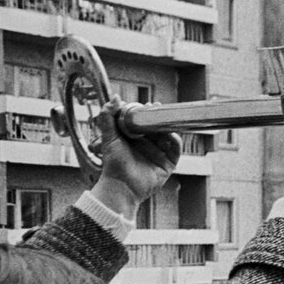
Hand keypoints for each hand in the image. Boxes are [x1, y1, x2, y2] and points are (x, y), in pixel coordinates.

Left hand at [92, 96, 180, 217]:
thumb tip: (115, 97)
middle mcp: (148, 146)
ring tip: (165, 119)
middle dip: (160, 117)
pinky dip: (175, 140)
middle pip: (158, 127)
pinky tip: (171, 133)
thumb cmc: (113, 164)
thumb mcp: (108, 136)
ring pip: (168, 136)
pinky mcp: (167, 164)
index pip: (144, 122)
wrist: (121, 185)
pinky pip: (175, 150)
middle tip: (158, 108)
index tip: (148, 105)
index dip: (147, 113)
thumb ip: (108, 116)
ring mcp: (158, 154)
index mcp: (134, 139)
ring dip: (168, 126)